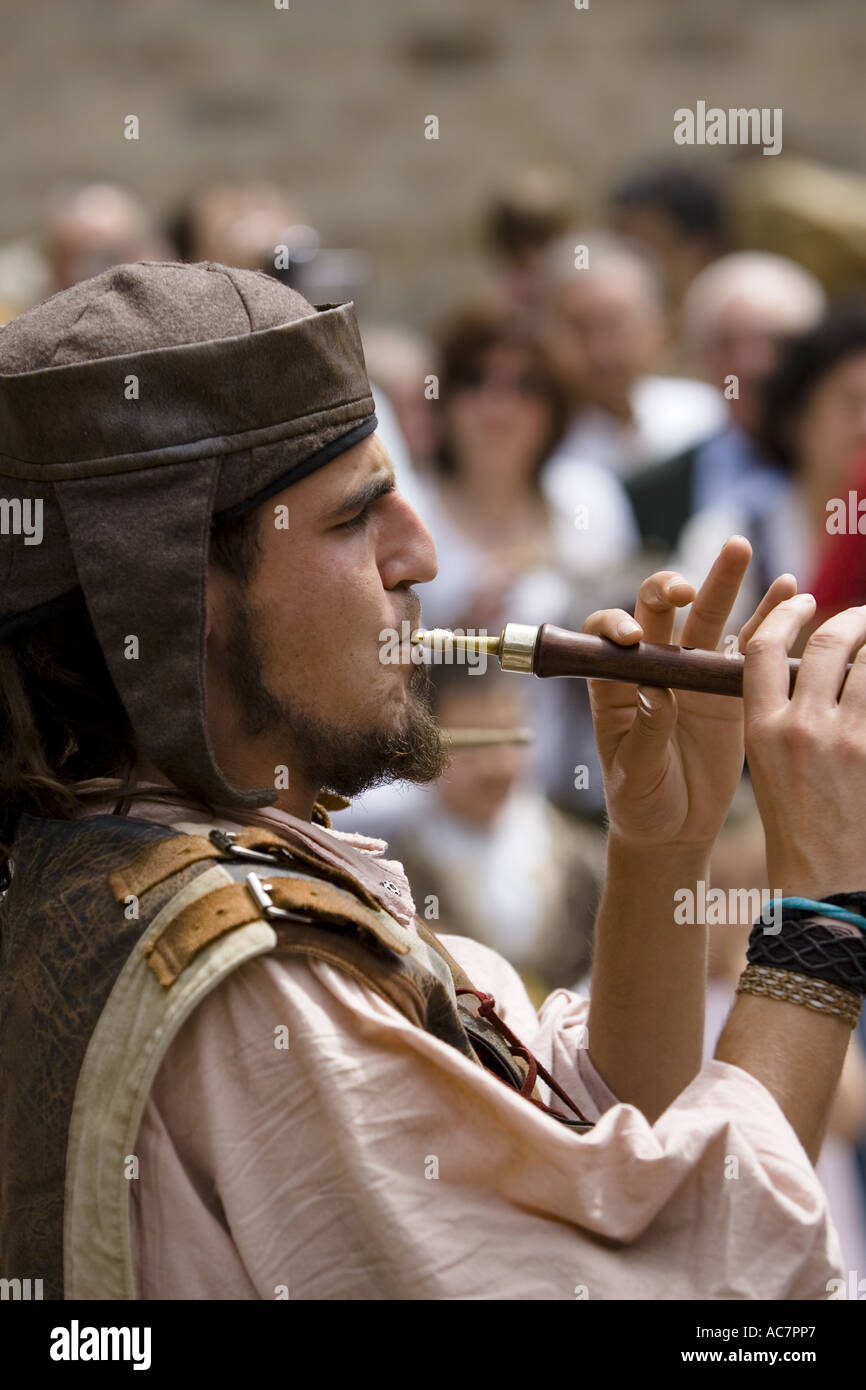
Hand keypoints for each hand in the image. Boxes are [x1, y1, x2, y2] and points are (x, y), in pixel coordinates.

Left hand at [583, 537, 797, 850]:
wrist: (675, 827)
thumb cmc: (641, 803)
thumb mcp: (635, 775)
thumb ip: (646, 735)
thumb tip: (656, 694)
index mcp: (613, 685)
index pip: (605, 635)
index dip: (616, 626)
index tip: (634, 637)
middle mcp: (652, 667)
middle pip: (658, 611)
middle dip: (671, 589)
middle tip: (687, 590)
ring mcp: (692, 672)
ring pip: (708, 616)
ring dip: (723, 581)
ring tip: (739, 547)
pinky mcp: (728, 686)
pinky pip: (750, 643)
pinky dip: (769, 615)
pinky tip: (789, 590)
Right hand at [744, 596, 865, 897]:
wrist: (828, 887)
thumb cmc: (800, 828)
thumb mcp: (771, 766)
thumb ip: (784, 714)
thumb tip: (817, 668)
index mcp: (760, 730)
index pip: (762, 648)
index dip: (784, 613)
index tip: (802, 600)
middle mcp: (800, 729)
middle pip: (829, 643)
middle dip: (854, 620)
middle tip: (864, 619)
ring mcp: (845, 740)